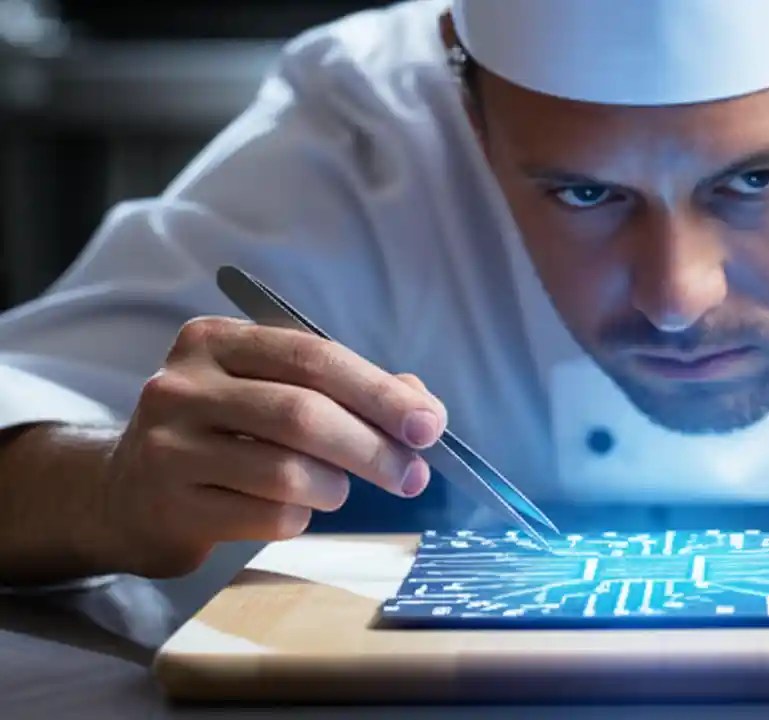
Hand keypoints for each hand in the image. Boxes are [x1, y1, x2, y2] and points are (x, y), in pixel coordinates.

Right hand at [100, 316, 447, 576]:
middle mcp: (182, 385)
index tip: (429, 426)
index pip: (314, 357)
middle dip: (373, 448)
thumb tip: (424, 410)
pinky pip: (267, 516)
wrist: (129, 494)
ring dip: (335, 487)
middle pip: (303, 414)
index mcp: (216, 341)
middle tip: (412, 476)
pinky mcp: (171, 507)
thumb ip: (350, 391)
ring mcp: (169, 447)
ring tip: (338, 490)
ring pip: (286, 471)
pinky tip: (290, 511)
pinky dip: (300, 518)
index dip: (379, 392)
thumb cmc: (226, 434)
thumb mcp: (274, 392)